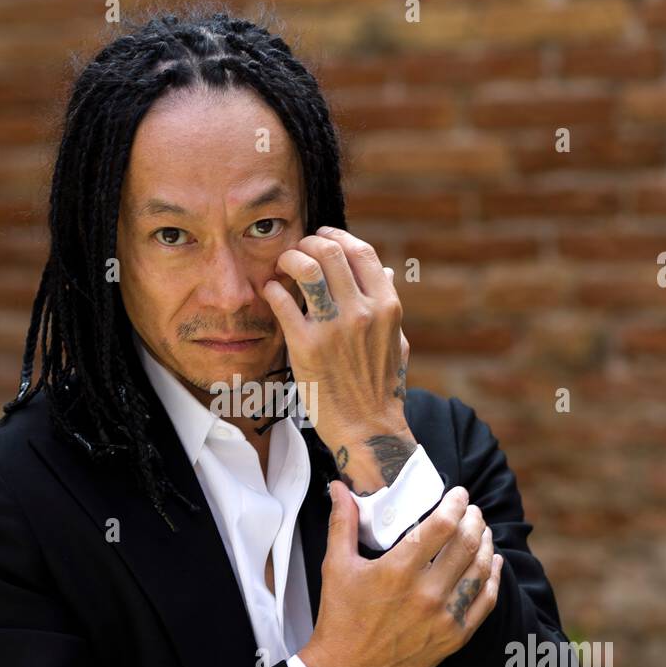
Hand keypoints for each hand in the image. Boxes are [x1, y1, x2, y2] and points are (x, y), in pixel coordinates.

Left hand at [260, 225, 412, 495]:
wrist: (367, 429)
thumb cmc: (380, 386)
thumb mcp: (395, 341)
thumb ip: (388, 305)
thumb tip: (389, 271)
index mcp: (386, 307)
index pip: (362, 252)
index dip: (338, 237)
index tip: (323, 238)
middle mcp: (362, 312)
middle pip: (332, 251)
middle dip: (309, 242)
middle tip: (298, 250)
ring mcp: (333, 328)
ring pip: (307, 267)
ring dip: (290, 258)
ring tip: (283, 265)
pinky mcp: (305, 346)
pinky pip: (282, 301)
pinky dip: (272, 289)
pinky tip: (270, 292)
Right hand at [298, 483, 503, 666]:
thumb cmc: (340, 615)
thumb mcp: (336, 565)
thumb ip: (343, 522)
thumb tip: (339, 488)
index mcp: (398, 570)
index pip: (442, 526)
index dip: (456, 504)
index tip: (458, 494)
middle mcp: (426, 592)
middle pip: (466, 543)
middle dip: (473, 519)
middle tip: (471, 510)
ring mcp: (443, 617)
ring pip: (480, 570)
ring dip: (485, 545)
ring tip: (482, 531)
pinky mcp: (453, 637)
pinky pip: (484, 602)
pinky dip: (492, 578)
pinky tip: (492, 564)